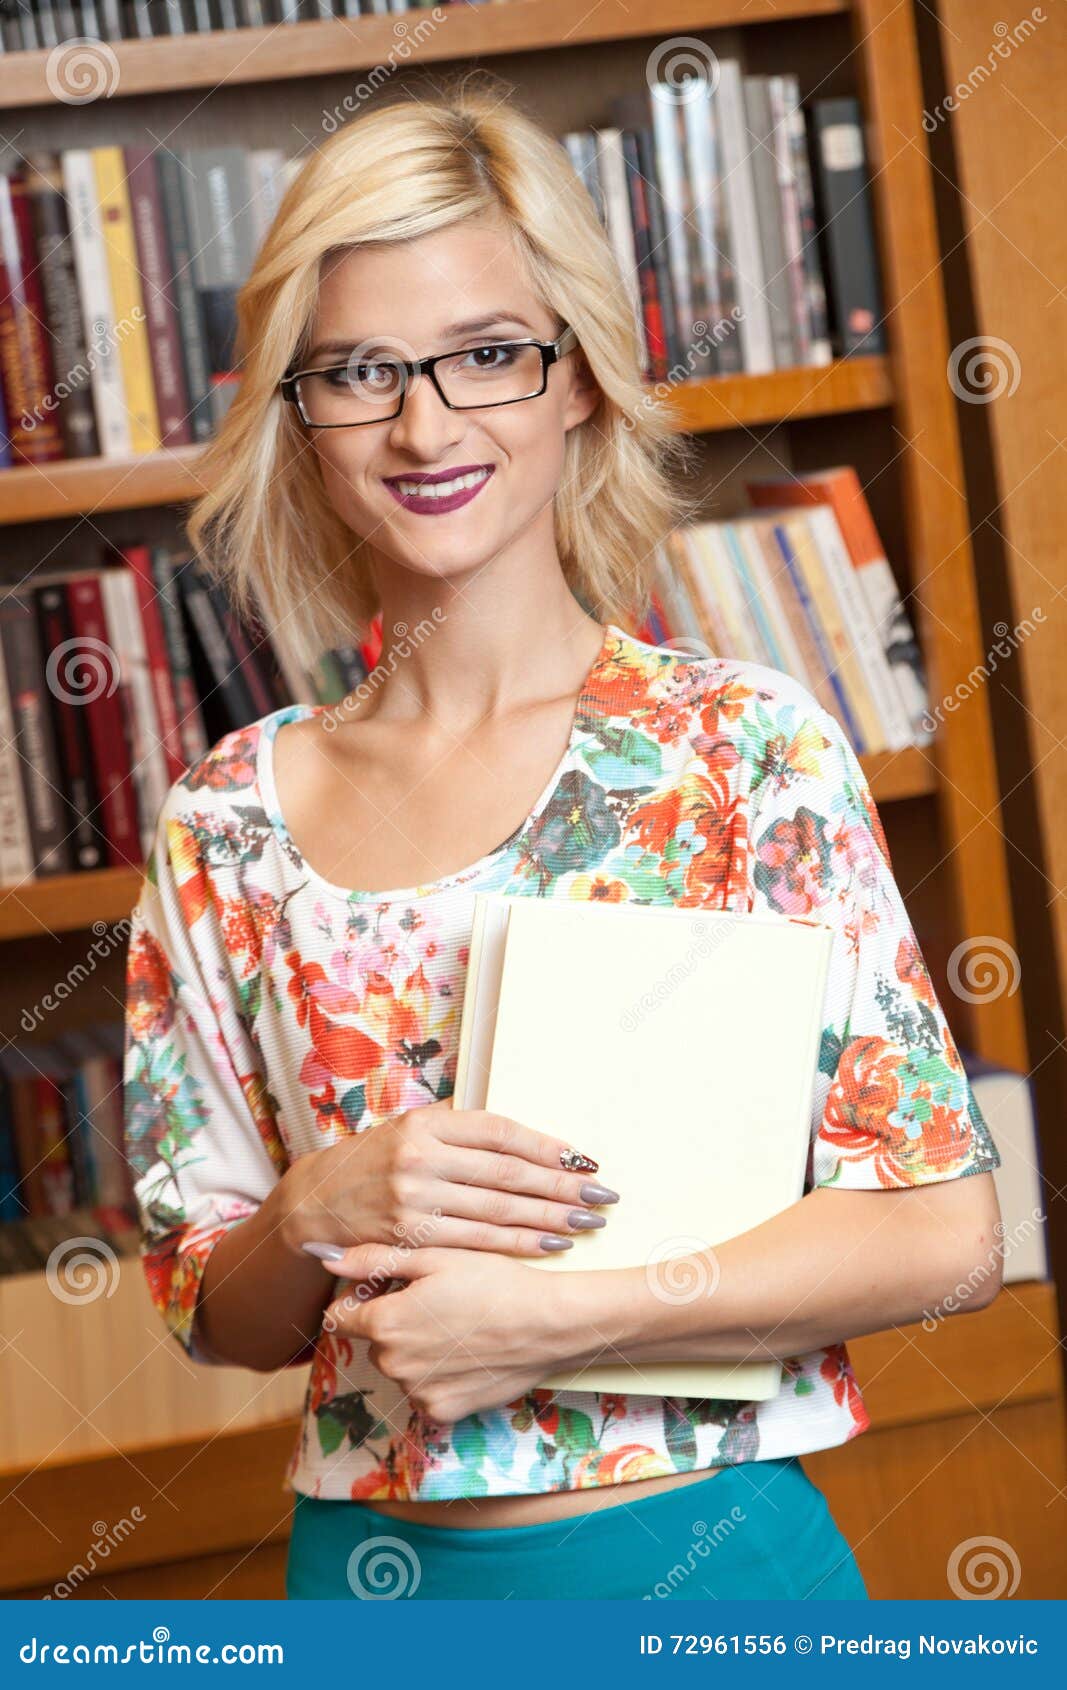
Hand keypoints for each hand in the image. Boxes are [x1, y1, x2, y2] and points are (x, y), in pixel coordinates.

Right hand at [279, 1100, 618, 1260]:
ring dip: (549, 1217)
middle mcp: (421, 1156)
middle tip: (602, 1195)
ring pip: (497, 1210)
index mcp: (428, 1123)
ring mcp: (414, 1198)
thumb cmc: (375, 1161)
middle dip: (561, 1186)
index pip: (501, 1133)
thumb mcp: (411, 1129)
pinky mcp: (409, 1236)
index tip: (585, 1160)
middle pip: (507, 1173)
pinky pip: (475, 1242)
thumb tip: (528, 1141)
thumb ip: (461, 1132)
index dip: (547, 1147)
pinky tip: (550, 1245)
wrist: (316, 1202)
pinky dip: (517, 1243)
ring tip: (588, 1221)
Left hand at [321, 1239, 577, 1422]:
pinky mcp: (442, 1413)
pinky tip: (467, 1354)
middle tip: (436, 1302)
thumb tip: (325, 1256)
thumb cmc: (493, 1282)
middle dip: (393, 1323)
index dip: (359, 1299)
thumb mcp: (435, 1258)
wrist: (547, 1325)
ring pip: (401, 1366)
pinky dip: (438, 1376)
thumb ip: (375, 1260)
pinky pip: (424, 1392)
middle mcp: (393, 1364)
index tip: (387, 1288)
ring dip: (416, 1350)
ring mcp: (417, 1392)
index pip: (338, 1317)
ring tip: (458, 1327)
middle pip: (374, 1341)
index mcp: (385, 1323)